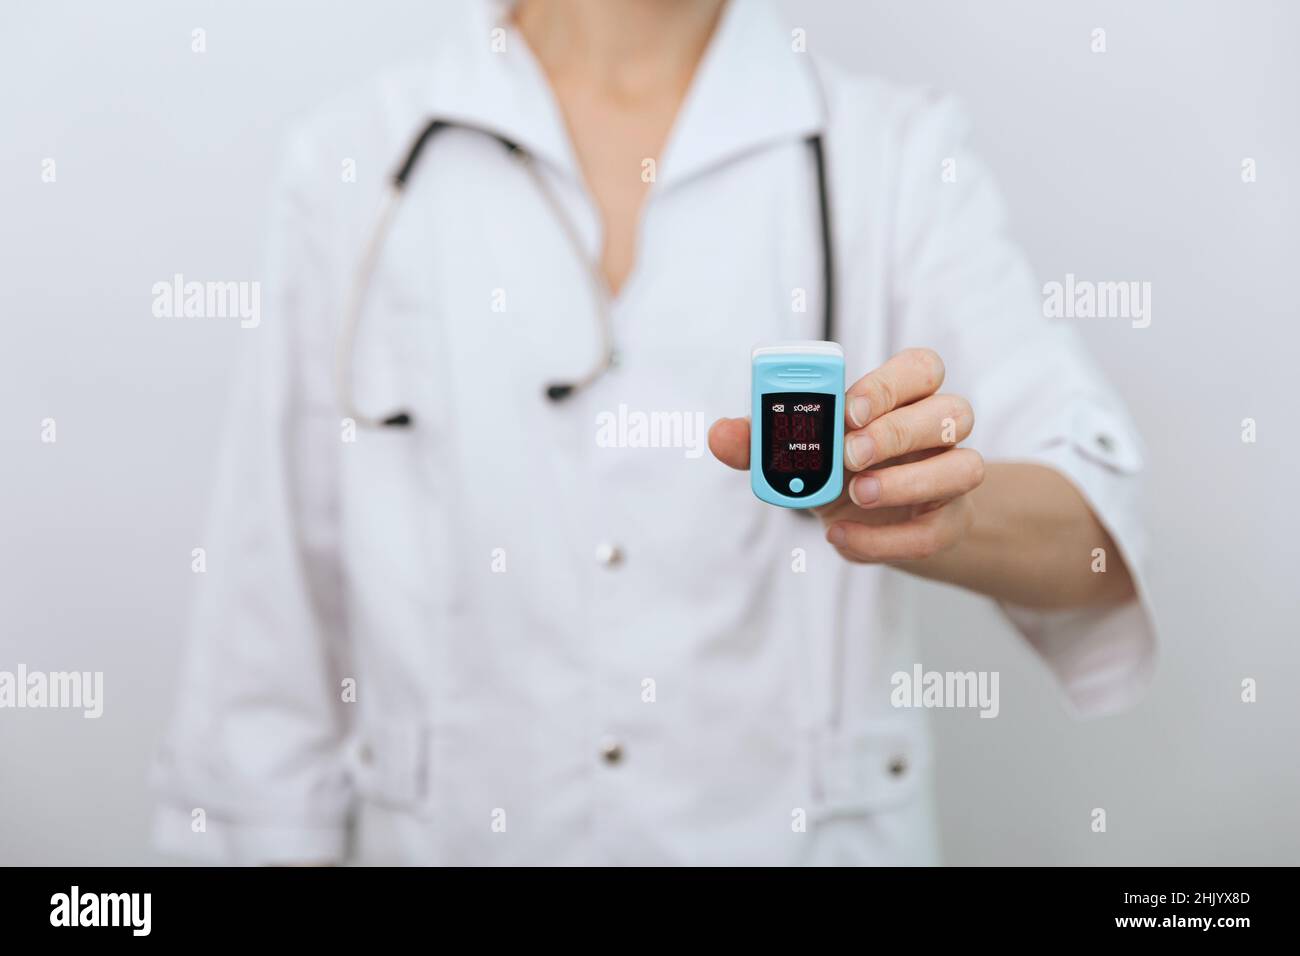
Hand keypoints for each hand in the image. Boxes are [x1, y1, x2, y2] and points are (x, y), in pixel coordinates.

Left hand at [709, 348, 984, 563]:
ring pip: (965, 467)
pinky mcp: (949, 522)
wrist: (867, 523)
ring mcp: (951, 475)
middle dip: (898, 432)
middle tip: (849, 454)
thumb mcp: (799, 452)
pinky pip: (936, 530)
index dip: (891, 384)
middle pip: (951, 412)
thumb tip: (719, 434)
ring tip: (855, 496)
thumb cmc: (835, 470)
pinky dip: (888, 540)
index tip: (848, 409)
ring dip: (909, 482)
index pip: (921, 368)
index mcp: (905, 396)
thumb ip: (760, 440)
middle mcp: (938, 430)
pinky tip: (842, 539)